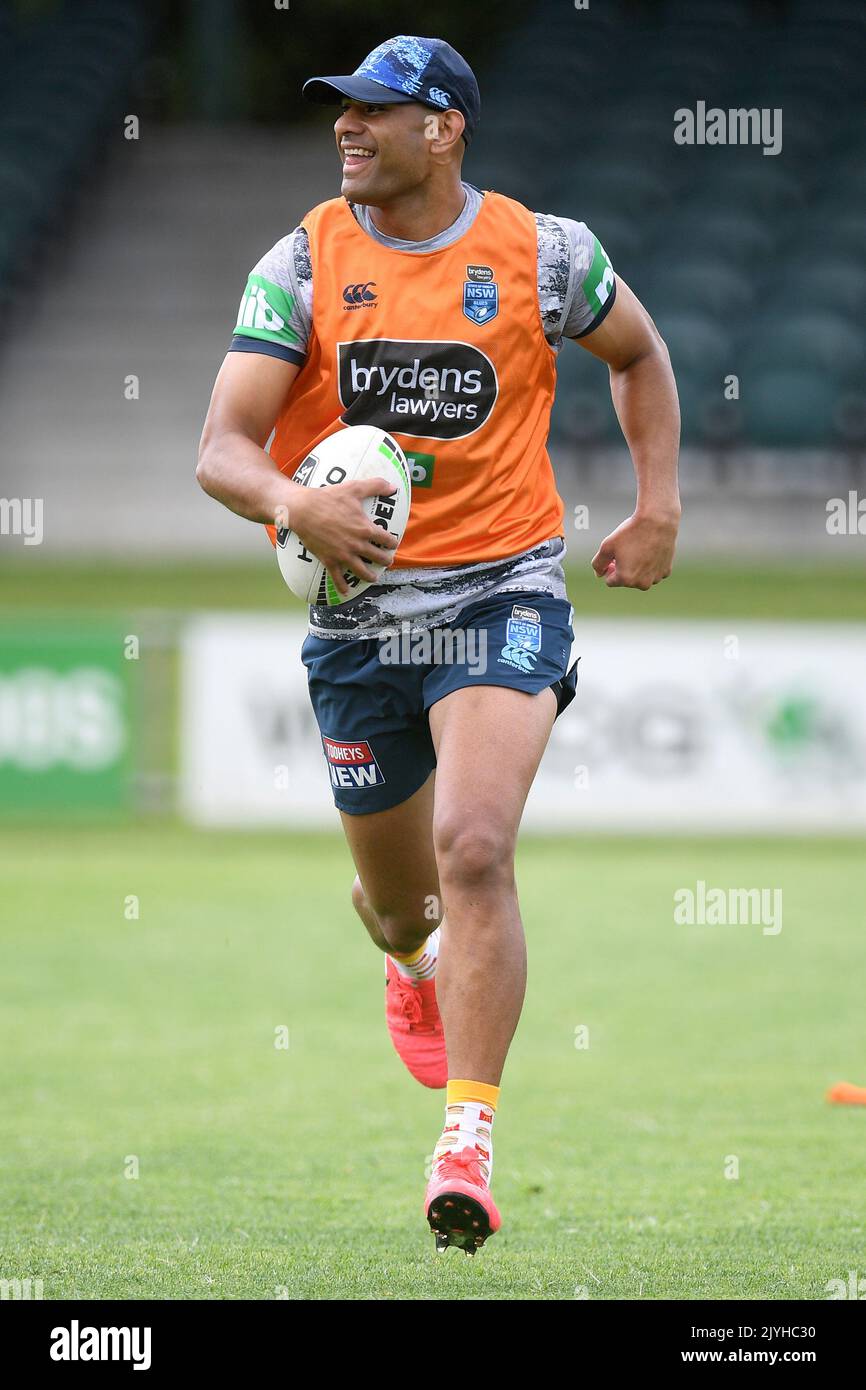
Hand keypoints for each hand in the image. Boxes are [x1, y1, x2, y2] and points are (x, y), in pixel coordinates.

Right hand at [284, 477, 399, 597]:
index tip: (392, 544)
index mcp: (366, 529)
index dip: (392, 542)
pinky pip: (338, 578)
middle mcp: (358, 545)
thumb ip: (376, 486)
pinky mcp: (330, 561)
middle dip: (385, 560)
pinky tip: (346, 592)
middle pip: (378, 558)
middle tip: (386, 561)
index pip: (386, 540)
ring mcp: (344, 555)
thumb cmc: (329, 497)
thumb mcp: (354, 488)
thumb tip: (394, 487)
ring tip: (373, 578)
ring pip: (363, 571)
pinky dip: (342, 587)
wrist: (304, 510)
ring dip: (370, 576)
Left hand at [591, 508, 678, 589]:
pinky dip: (651, 564)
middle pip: (626, 580)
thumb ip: (598, 564)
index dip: (609, 567)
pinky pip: (654, 572)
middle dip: (624, 568)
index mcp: (626, 579)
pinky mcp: (666, 571)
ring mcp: (656, 578)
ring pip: (641, 577)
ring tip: (639, 549)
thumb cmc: (630, 532)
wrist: (658, 520)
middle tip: (627, 550)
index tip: (613, 555)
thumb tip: (599, 574)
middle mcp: (642, 584)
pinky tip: (651, 550)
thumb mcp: (606, 546)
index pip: (610, 581)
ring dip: (638, 567)